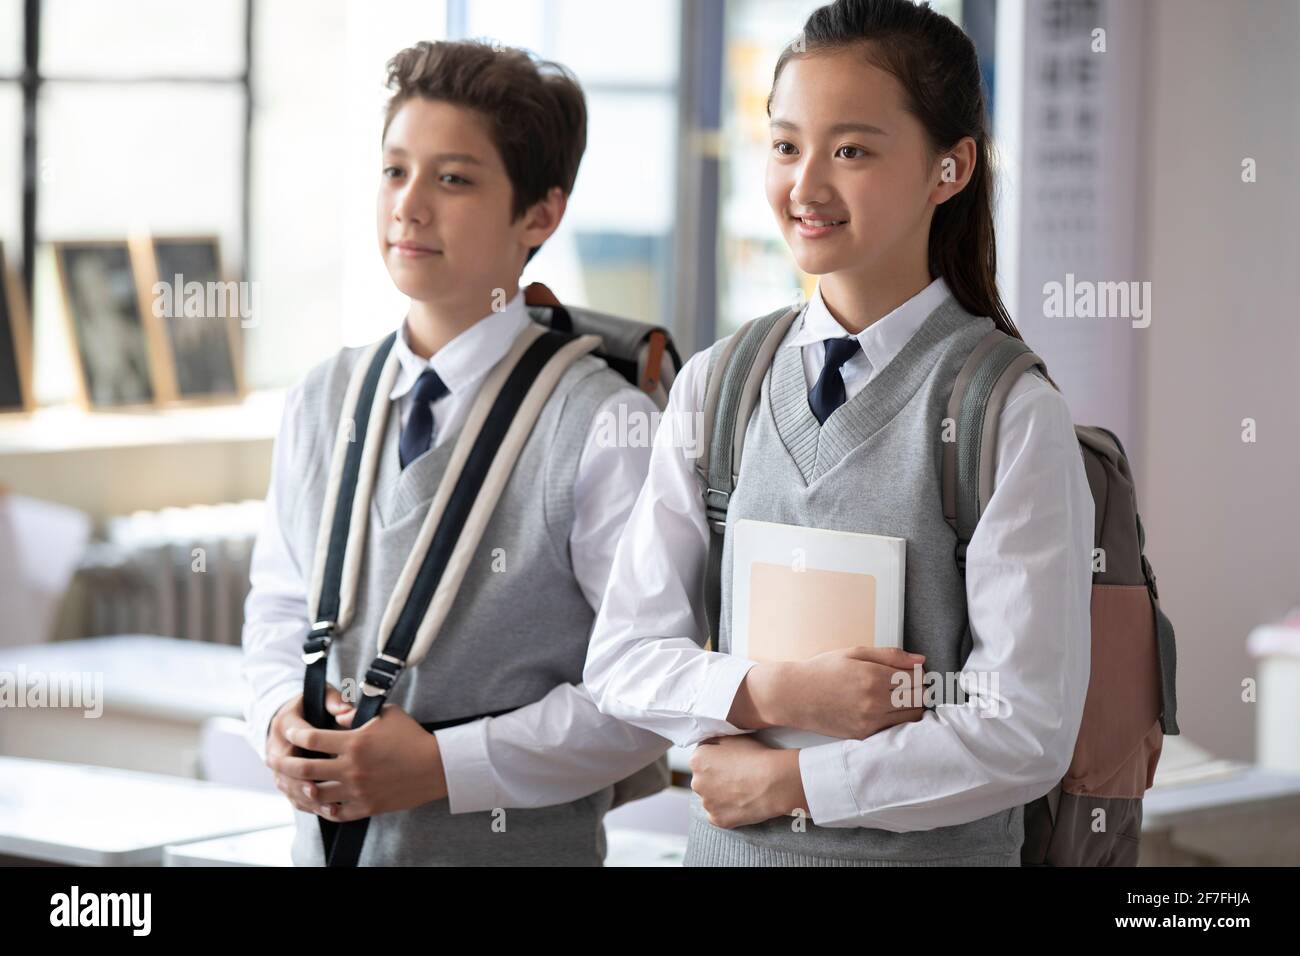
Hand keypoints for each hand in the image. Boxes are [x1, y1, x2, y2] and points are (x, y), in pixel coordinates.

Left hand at [265, 686, 447, 821]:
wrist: (436, 767)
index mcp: (354, 743)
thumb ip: (358, 714)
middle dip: (284, 764)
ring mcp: (358, 790)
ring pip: (316, 794)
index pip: (312, 738)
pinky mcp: (366, 807)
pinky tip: (319, 801)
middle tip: (275, 761)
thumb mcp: (386, 715)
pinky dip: (324, 807)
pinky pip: (336, 813)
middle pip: (305, 769)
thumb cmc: (412, 737)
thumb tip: (339, 716)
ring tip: (291, 784)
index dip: (295, 734)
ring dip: (300, 788)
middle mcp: (352, 768)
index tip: (290, 732)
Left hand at [688, 734, 805, 828]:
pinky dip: (728, 811)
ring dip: (721, 796)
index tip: (729, 762)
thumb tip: (710, 746)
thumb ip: (714, 741)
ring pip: (711, 799)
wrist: (774, 781)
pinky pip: (719, 815)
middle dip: (715, 779)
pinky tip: (741, 803)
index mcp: (697, 760)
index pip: (701, 759)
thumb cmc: (756, 756)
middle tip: (736, 777)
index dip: (716, 760)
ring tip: (742, 791)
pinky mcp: (718, 819)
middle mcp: (697, 782)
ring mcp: (707, 803)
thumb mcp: (732, 737)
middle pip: (703, 780)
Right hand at [730, 647, 926, 739]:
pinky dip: (898, 719)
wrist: (795, 696)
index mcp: (872, 676)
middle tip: (908, 683)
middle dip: (918, 689)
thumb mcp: (854, 653)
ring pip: (911, 716)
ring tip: (898, 696)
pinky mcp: (864, 735)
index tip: (914, 671)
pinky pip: (895, 728)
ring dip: (912, 705)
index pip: (916, 678)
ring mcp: (869, 721)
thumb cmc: (823, 671)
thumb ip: (890, 655)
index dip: (919, 673)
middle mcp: (873, 702)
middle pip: (918, 698)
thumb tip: (920, 659)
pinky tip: (887, 709)